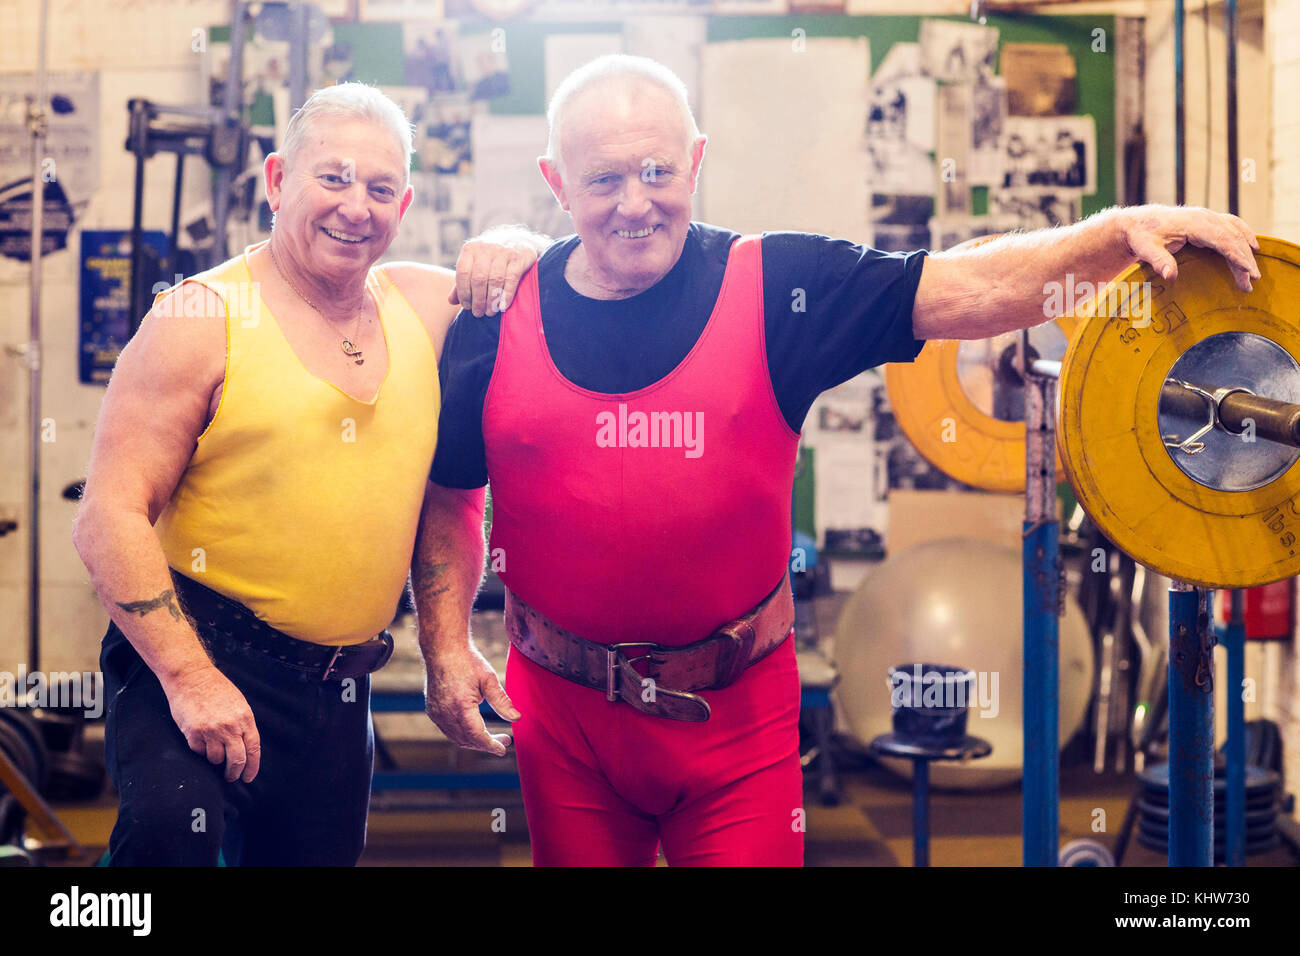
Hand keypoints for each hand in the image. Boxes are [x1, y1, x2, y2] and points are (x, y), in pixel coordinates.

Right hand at [161, 664, 261, 782]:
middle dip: (234, 772)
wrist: (192, 676)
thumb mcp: (238, 704)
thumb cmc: (216, 689)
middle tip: (231, 777)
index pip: (253, 749)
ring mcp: (212, 730)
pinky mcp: (194, 733)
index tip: (248, 777)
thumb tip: (245, 748)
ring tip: (211, 746)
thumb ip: (242, 725)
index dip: (252, 767)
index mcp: (245, 718)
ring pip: (216, 758)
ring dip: (214, 758)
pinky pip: (199, 751)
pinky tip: (199, 737)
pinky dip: (199, 749)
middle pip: (237, 760)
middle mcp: (230, 726)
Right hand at [423, 642, 519, 755]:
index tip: (503, 749)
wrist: (442, 648)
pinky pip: (447, 730)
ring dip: (473, 741)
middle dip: (486, 744)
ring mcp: (436, 713)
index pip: (477, 736)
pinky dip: (461, 734)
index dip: (491, 745)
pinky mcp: (432, 710)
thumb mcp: (489, 679)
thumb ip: (502, 701)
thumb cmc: (467, 661)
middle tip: (504, 740)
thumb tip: (516, 718)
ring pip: (456, 737)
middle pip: (467, 740)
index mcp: (460, 707)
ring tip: (491, 737)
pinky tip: (474, 729)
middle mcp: (445, 714)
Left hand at [449, 235, 541, 317]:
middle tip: (478, 313)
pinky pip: (511, 279)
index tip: (467, 306)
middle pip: (478, 278)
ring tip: (490, 312)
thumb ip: (464, 281)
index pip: (463, 273)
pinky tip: (502, 306)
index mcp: (470, 249)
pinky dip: (506, 295)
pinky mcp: (518, 257)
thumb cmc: (492, 258)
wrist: (518, 241)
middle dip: (478, 299)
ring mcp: (503, 251)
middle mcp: (485, 248)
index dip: (463, 292)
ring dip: (491, 300)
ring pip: (495, 280)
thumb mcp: (475, 264)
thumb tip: (451, 301)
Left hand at [1121, 205, 1260, 292]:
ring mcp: (1208, 217)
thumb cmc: (1142, 237)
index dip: (1236, 254)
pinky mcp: (1208, 221)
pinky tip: (1253, 248)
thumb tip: (1170, 276)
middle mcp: (1205, 217)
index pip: (1222, 238)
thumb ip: (1159, 261)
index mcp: (1193, 222)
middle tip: (1251, 281)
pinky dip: (1244, 236)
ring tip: (1253, 273)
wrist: (1138, 223)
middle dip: (1244, 259)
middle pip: (1232, 237)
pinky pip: (1232, 226)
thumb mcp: (1146, 249)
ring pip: (1235, 232)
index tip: (1247, 270)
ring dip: (1247, 250)